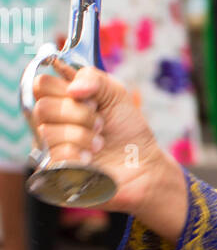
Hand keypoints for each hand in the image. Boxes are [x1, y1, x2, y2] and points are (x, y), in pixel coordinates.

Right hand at [30, 61, 176, 219]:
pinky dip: (78, 155)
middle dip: (79, 114)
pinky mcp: (53, 171)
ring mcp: (48, 148)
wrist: (142, 165)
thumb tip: (72, 88)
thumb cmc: (127, 129)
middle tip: (100, 124)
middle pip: (42, 107)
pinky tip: (91, 160)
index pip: (40, 84)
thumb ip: (93, 78)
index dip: (65, 89)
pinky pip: (54, 157)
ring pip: (48, 132)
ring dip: (83, 136)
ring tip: (99, 144)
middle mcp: (49, 122)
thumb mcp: (116, 94)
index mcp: (59, 100)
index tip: (91, 100)